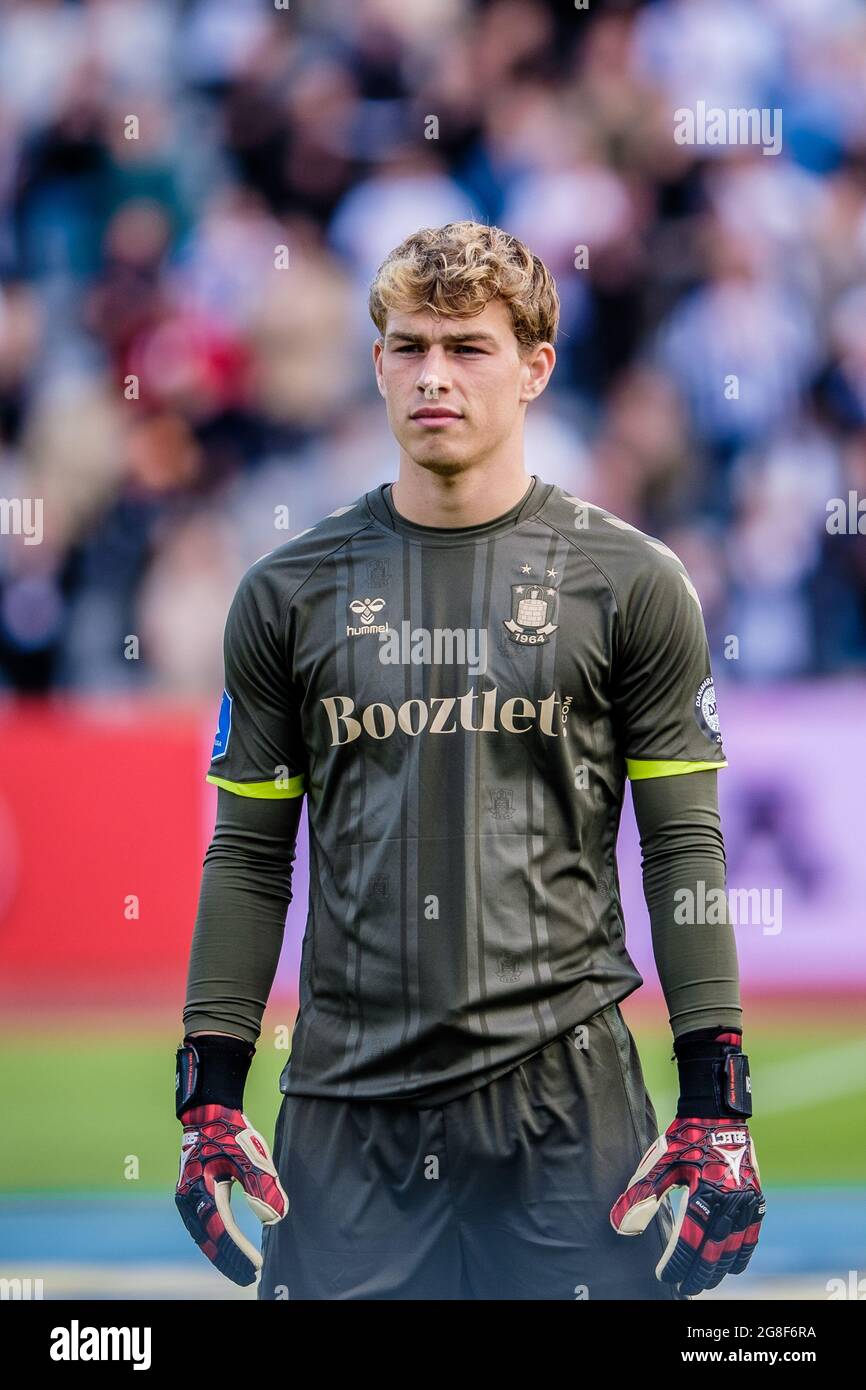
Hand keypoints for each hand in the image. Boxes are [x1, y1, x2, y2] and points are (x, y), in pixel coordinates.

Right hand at [175, 1103, 288, 1285]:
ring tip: (240, 1271)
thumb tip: (277, 1218)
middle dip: (229, 1261)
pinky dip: (215, 1242)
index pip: (222, 1230)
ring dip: (221, 1255)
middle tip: (249, 1278)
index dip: (239, 1251)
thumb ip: (263, 1187)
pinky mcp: (191, 1196)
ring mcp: (187, 1199)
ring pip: (204, 1236)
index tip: (256, 1266)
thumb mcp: (250, 1156)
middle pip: (209, 1240)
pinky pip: (202, 1227)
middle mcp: (189, 1199)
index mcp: (202, 1190)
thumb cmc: (230, 1133)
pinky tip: (227, 1250)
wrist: (208, 1113)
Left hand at [610, 1115, 764, 1295]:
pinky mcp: (756, 1197)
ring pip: (735, 1247)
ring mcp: (745, 1201)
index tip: (666, 1277)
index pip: (689, 1243)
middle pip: (714, 1252)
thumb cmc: (685, 1139)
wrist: (717, 1114)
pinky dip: (742, 1252)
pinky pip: (752, 1234)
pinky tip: (733, 1264)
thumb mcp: (659, 1164)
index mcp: (704, 1194)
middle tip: (686, 1287)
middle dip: (699, 1273)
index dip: (677, 1264)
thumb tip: (619, 1225)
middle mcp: (729, 1202)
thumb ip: (640, 1196)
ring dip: (720, 1268)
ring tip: (706, 1281)